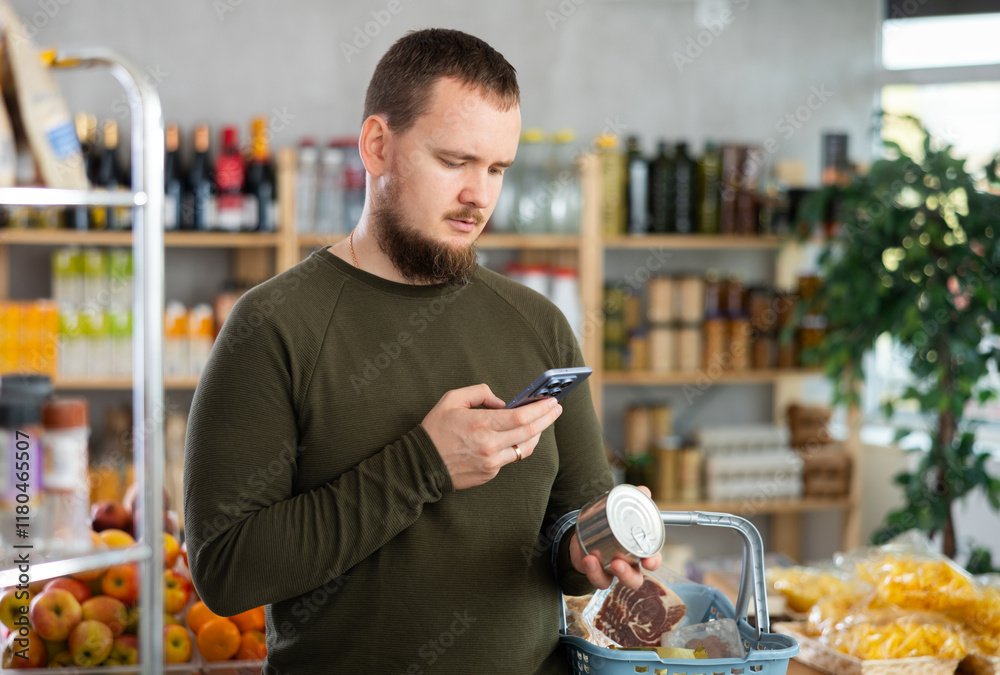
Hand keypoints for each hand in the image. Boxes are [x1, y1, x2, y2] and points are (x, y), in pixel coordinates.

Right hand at [421, 383, 562, 490]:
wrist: (420, 465)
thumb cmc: (435, 429)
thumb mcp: (451, 400)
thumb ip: (479, 393)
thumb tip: (502, 402)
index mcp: (480, 424)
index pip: (521, 416)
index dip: (541, 408)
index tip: (552, 401)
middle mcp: (489, 445)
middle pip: (530, 432)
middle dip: (547, 418)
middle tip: (556, 409)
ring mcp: (491, 462)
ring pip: (525, 448)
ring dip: (536, 434)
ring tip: (540, 422)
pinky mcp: (490, 474)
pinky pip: (510, 458)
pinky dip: (516, 446)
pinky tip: (517, 437)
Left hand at [569, 485, 661, 590]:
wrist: (590, 529)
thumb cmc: (615, 522)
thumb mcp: (624, 509)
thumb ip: (636, 499)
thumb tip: (644, 490)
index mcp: (639, 551)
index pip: (652, 560)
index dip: (653, 562)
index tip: (648, 561)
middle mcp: (627, 564)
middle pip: (634, 579)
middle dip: (628, 575)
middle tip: (618, 563)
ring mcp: (610, 570)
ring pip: (612, 582)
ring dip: (602, 574)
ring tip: (595, 559)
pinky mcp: (595, 571)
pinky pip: (596, 577)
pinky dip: (592, 570)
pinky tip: (587, 558)